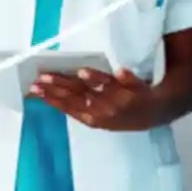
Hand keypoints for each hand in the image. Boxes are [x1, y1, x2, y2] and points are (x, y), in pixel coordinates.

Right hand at [30, 67, 152, 130]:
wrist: (157, 113)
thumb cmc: (121, 111)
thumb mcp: (97, 115)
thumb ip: (77, 102)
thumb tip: (50, 88)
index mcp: (94, 119)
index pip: (69, 107)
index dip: (51, 98)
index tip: (34, 88)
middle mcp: (107, 112)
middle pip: (81, 96)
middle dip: (62, 86)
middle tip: (43, 76)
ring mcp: (124, 102)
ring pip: (104, 90)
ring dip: (94, 81)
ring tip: (80, 72)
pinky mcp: (141, 92)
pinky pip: (134, 84)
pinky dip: (126, 78)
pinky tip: (119, 71)